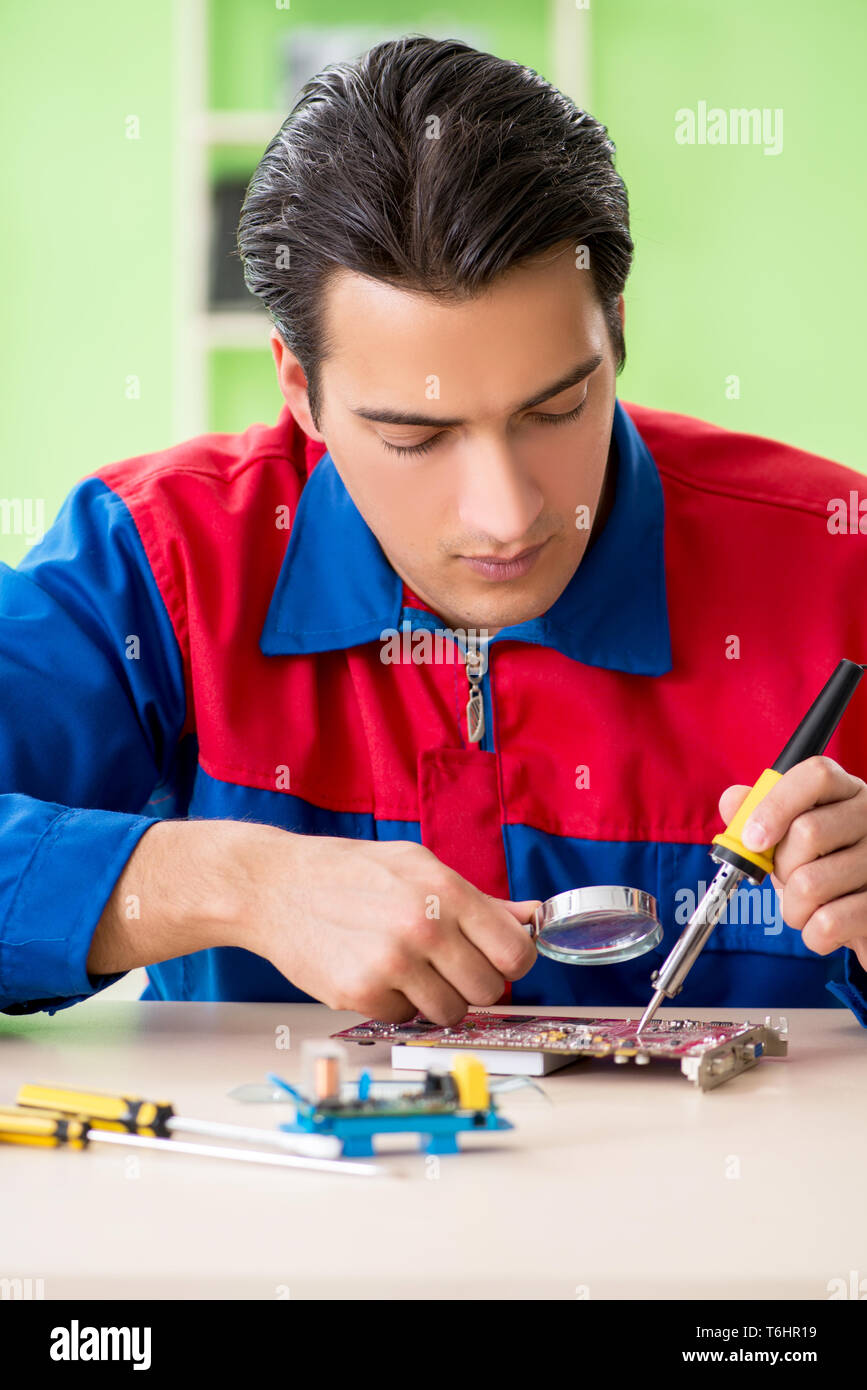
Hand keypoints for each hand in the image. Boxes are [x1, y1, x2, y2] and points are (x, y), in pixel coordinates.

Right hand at [230, 825, 539, 1024]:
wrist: (276, 886)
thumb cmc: (350, 872)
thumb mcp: (419, 866)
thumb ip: (480, 899)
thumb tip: (535, 918)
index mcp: (447, 891)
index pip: (516, 953)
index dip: (510, 962)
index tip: (494, 960)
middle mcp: (425, 927)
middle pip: (489, 990)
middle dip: (472, 982)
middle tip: (444, 964)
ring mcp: (393, 964)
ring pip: (450, 1013)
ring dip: (435, 997)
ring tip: (407, 967)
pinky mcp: (362, 994)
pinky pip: (405, 1018)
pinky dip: (394, 1003)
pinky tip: (373, 971)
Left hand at [719, 756, 866, 970]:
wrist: (857, 907)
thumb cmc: (819, 862)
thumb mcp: (788, 832)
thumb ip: (755, 811)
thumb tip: (732, 801)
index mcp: (846, 792)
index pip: (815, 776)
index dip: (776, 805)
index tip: (752, 839)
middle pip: (807, 832)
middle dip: (780, 866)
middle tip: (786, 877)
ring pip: (810, 884)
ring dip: (791, 907)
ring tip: (803, 906)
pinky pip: (828, 923)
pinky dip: (811, 933)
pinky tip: (821, 924)